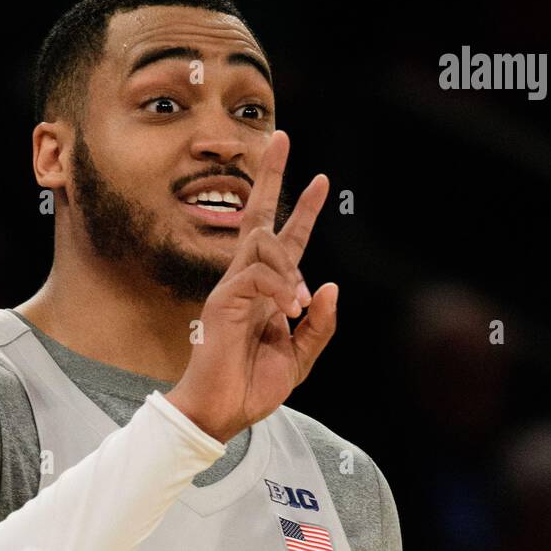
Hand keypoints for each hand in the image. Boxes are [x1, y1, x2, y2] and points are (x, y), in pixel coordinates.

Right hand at [167, 130, 336, 442]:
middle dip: (271, 177)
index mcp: (265, 293)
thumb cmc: (252, 388)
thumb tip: (329, 285)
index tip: (321, 179)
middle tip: (282, 137)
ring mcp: (231, 289)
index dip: (302, 210)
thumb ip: (318, 325)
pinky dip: (277, 288)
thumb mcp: (300, 358)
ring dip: (289, 269)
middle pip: (258, 218)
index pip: (283, 241)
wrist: (222, 413)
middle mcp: (246, 283)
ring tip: (295, 308)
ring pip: (262, 244)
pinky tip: (285, 310)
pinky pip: (255, 275)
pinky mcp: (222, 302)